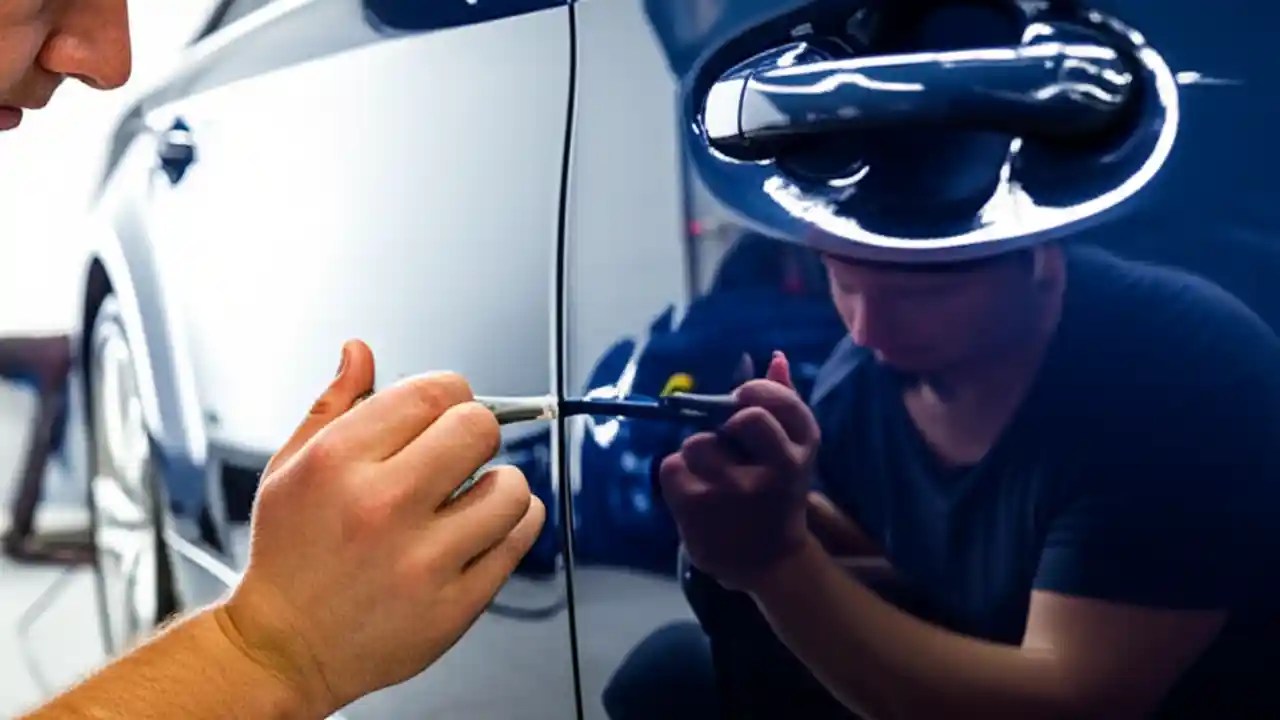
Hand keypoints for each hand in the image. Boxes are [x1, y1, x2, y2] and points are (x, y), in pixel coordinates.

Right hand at [215, 340, 545, 714]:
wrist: (285, 648)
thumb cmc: (292, 554)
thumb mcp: (289, 468)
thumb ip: (332, 404)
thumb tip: (360, 351)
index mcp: (339, 462)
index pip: (433, 390)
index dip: (449, 392)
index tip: (443, 409)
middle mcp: (381, 506)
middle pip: (479, 428)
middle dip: (473, 431)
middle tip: (455, 453)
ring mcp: (422, 559)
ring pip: (512, 486)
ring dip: (497, 484)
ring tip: (466, 498)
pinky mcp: (454, 603)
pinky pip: (519, 539)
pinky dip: (512, 525)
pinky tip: (482, 528)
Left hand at [658, 351, 820, 592]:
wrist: (767, 563)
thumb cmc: (775, 495)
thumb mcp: (791, 452)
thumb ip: (782, 403)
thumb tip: (776, 356)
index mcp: (801, 452)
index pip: (782, 403)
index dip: (759, 391)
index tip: (744, 396)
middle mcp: (774, 472)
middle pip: (740, 419)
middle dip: (726, 423)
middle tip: (727, 442)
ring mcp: (734, 492)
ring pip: (696, 442)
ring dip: (697, 453)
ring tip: (711, 474)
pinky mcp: (697, 509)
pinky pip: (671, 468)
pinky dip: (678, 476)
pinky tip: (695, 494)